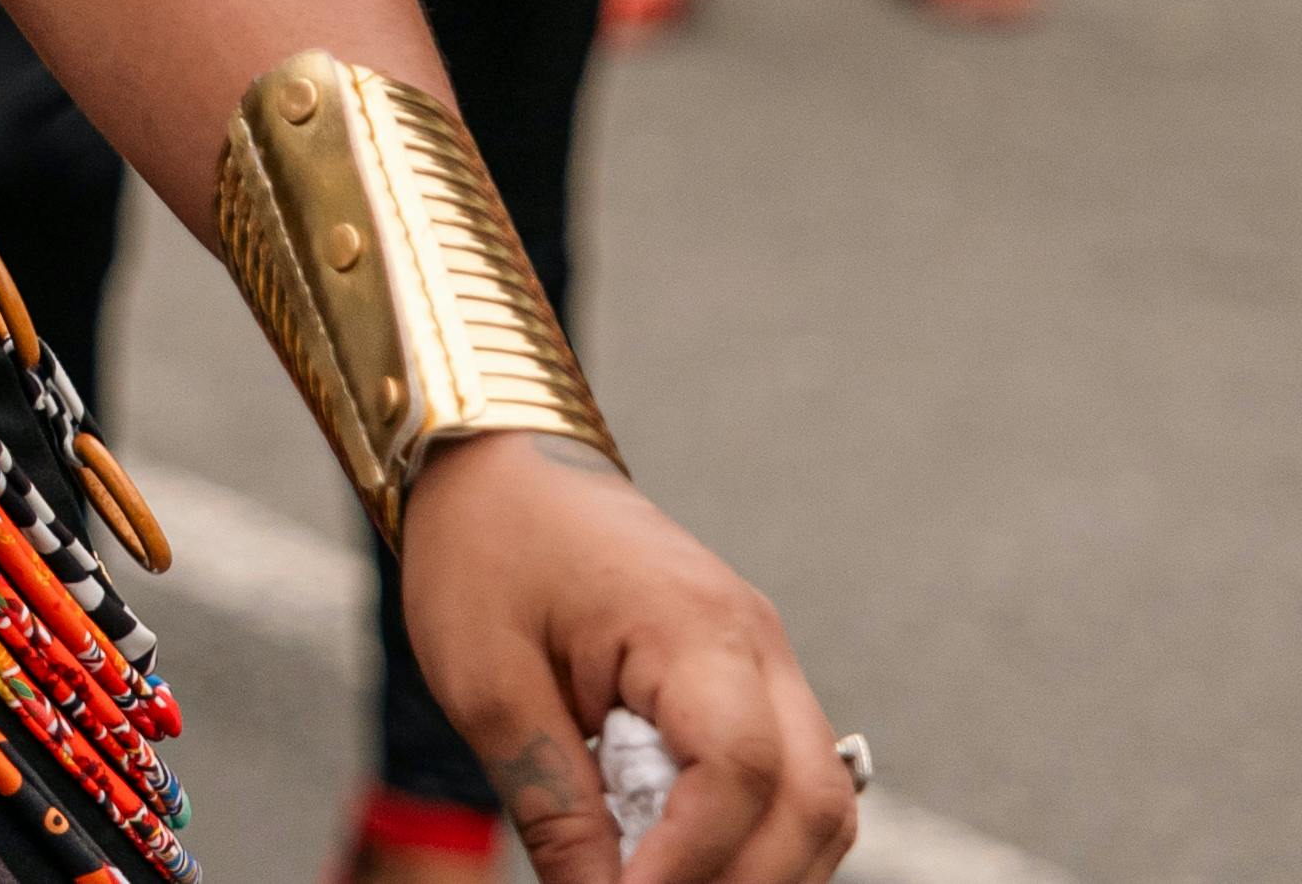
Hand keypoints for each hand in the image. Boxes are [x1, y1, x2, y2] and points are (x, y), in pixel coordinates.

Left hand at [397, 435, 858, 883]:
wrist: (496, 460)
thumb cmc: (482, 550)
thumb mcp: (485, 683)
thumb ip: (551, 802)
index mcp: (690, 625)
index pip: (736, 775)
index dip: (693, 863)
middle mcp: (755, 643)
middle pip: (810, 803)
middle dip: (745, 882)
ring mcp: (765, 658)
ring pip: (819, 802)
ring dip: (760, 865)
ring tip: (662, 877)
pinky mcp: (750, 678)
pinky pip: (788, 777)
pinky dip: (753, 833)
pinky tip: (683, 854)